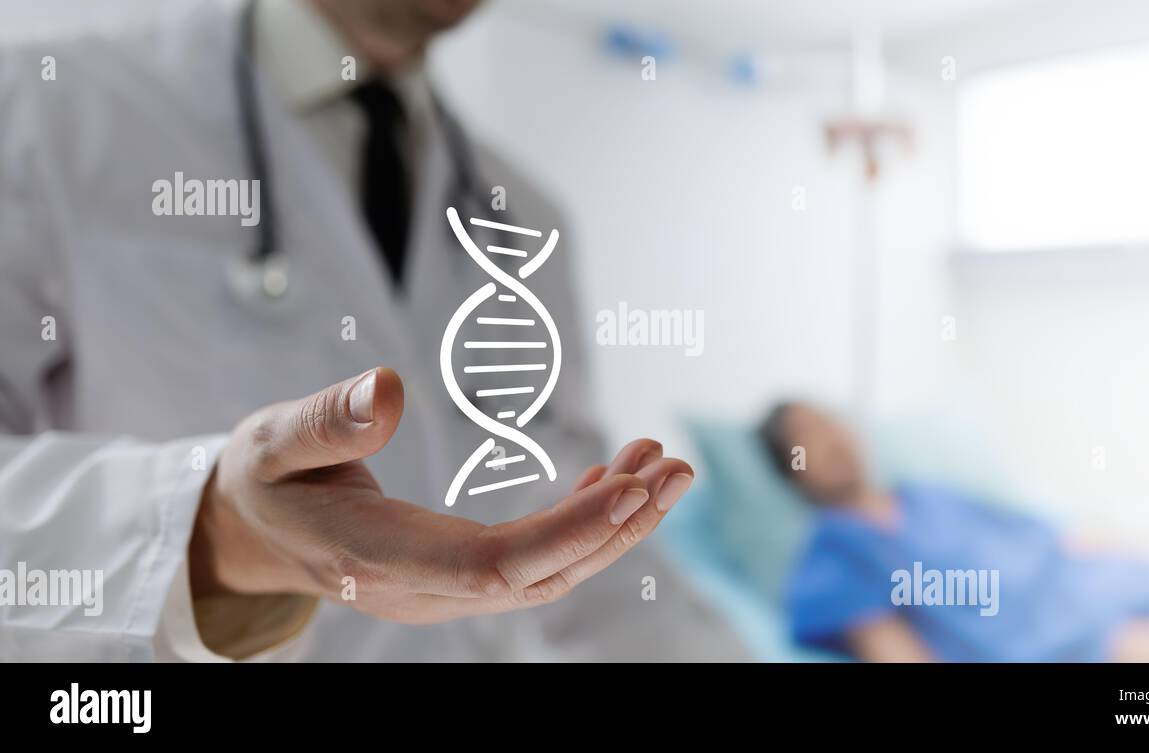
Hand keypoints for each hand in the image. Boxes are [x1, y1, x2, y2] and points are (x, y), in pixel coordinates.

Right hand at [189, 367, 693, 623]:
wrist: (250, 534)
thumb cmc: (263, 480)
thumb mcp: (272, 441)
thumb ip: (325, 421)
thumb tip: (388, 386)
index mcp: (379, 557)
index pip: (492, 567)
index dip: (565, 534)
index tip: (629, 489)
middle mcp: (423, 589)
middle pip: (540, 573)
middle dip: (616, 524)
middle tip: (678, 467)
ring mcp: (444, 590)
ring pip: (547, 570)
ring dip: (611, 521)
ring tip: (664, 464)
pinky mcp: (456, 576)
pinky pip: (533, 560)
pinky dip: (579, 520)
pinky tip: (612, 478)